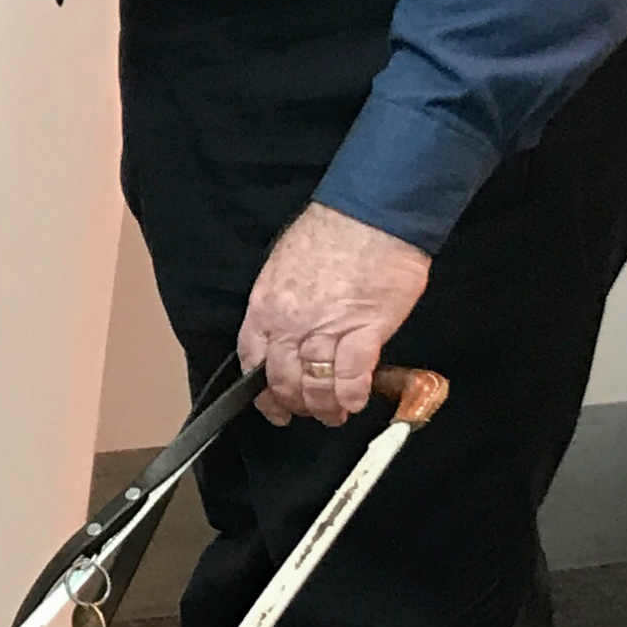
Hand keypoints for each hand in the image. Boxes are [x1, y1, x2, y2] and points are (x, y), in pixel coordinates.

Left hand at [237, 201, 430, 427]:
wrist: (373, 214)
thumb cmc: (334, 231)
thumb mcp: (286, 265)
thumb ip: (282, 302)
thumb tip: (290, 329)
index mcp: (266, 305)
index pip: (252, 360)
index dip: (262, 392)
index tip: (273, 405)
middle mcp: (290, 323)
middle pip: (282, 380)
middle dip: (295, 403)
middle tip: (309, 412)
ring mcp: (326, 329)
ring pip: (315, 385)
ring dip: (324, 407)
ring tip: (335, 413)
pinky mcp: (364, 330)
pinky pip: (350, 378)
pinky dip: (351, 396)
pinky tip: (355, 402)